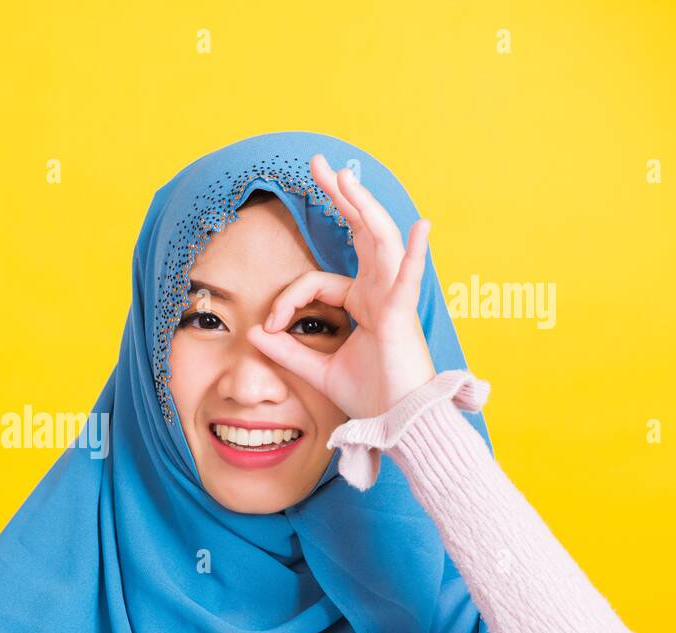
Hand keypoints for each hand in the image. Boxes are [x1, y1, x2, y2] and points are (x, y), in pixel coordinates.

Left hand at [246, 153, 436, 420]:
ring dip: (362, 207)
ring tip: (344, 177)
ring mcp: (393, 301)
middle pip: (360, 234)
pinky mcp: (401, 318)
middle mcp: (380, 293)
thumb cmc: (369, 397)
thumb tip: (254, 332)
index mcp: (364, 303)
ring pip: (379, 242)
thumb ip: (287, 351)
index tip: (269, 327)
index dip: (287, 300)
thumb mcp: (317, 370)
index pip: (317, 283)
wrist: (397, 426)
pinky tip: (421, 226)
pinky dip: (413, 254)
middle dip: (342, 198)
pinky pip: (407, 280)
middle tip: (319, 164)